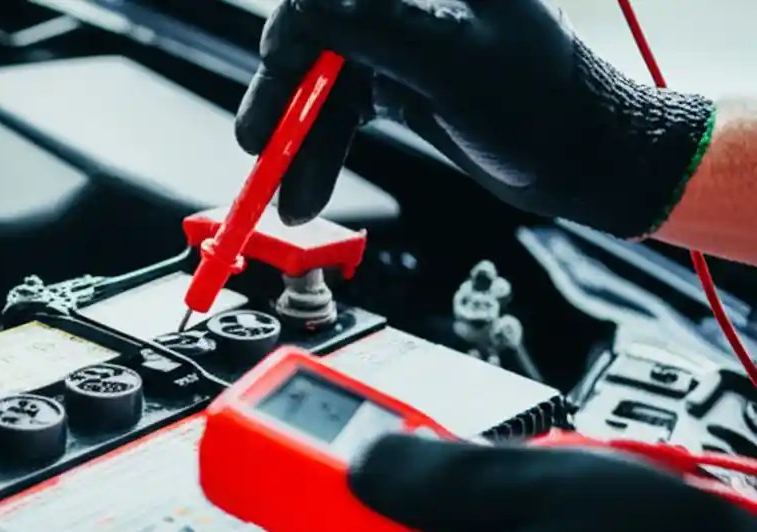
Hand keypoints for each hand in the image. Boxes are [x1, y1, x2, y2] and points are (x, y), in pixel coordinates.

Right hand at [238, 0, 714, 237]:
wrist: (587, 160)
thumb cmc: (545, 105)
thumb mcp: (450, 61)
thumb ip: (373, 26)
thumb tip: (304, 5)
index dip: (293, 32)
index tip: (276, 73)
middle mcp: (409, 1)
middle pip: (316, 39)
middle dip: (286, 100)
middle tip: (260, 147)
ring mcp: (402, 40)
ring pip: (323, 83)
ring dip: (301, 143)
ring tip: (289, 196)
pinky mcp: (401, 81)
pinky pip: (343, 111)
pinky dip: (323, 150)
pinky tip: (307, 187)